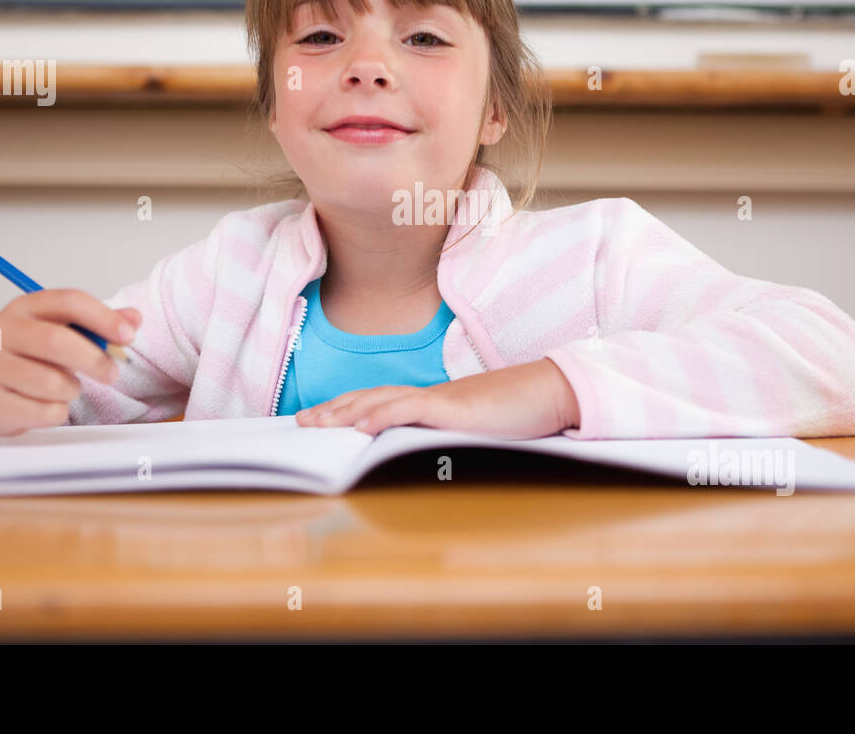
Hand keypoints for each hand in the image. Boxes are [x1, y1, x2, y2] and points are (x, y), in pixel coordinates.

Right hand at [0, 289, 141, 435]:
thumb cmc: (30, 355)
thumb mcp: (61, 330)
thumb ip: (99, 323)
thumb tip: (134, 318)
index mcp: (25, 307)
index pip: (69, 301)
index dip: (103, 317)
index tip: (128, 335)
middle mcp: (3, 333)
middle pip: (56, 341)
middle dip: (93, 359)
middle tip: (112, 374)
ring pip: (50, 382)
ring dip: (73, 389)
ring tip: (69, 388)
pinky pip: (42, 413)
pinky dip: (57, 412)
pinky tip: (49, 405)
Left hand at [293, 358, 579, 438]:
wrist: (554, 392)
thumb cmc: (523, 414)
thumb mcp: (479, 432)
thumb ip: (452, 440)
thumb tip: (432, 461)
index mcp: (436, 404)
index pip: (382, 403)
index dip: (349, 409)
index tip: (321, 420)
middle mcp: (432, 397)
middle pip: (371, 398)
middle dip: (333, 411)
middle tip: (301, 422)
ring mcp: (442, 400)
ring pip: (382, 400)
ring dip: (346, 411)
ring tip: (316, 422)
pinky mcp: (454, 408)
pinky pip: (411, 408)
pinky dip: (383, 414)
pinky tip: (361, 423)